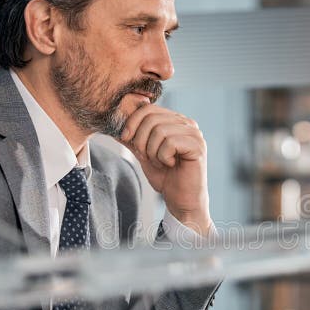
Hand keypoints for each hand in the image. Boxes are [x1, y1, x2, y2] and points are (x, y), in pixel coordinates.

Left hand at [119, 105, 211, 234]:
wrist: (181, 201)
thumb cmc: (166, 178)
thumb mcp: (143, 155)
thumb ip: (132, 139)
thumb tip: (112, 127)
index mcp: (175, 121)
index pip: (148, 109)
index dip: (132, 122)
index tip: (125, 139)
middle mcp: (187, 123)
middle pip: (152, 118)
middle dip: (141, 140)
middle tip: (147, 157)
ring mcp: (194, 134)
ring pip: (160, 131)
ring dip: (153, 151)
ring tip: (161, 163)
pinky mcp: (197, 146)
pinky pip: (170, 143)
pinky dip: (163, 157)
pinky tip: (171, 165)